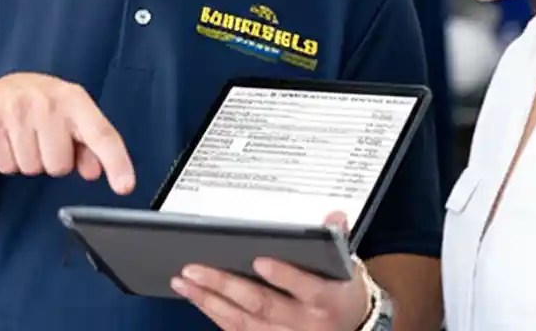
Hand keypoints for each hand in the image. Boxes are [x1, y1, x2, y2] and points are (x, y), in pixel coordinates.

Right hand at [0, 72, 134, 193]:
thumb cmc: (44, 108)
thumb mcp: (73, 118)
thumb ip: (90, 145)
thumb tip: (94, 170)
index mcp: (73, 98)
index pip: (101, 134)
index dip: (116, 162)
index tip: (125, 186)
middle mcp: (44, 101)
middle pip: (59, 166)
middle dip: (54, 161)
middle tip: (46, 140)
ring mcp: (14, 110)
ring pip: (31, 169)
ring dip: (30, 161)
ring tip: (27, 138)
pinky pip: (6, 167)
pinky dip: (8, 161)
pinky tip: (10, 141)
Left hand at [171, 212, 370, 330]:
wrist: (351, 330)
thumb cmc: (340, 292)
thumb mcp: (346, 267)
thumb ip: (336, 241)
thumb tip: (335, 215)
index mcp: (327, 300)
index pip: (307, 288)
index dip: (284, 276)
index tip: (259, 261)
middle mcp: (306, 324)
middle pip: (263, 305)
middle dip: (226, 286)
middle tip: (195, 269)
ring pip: (243, 322)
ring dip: (209, 301)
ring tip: (184, 281)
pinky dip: (214, 313)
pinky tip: (196, 298)